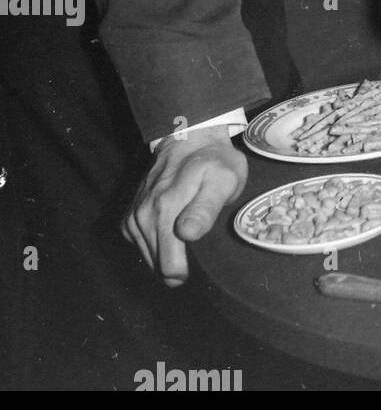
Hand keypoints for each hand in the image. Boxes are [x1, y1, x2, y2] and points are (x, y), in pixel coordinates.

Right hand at [123, 126, 246, 285]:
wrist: (190, 139)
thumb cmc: (214, 162)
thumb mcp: (224, 179)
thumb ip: (206, 208)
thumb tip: (186, 233)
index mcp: (165, 211)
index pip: (169, 268)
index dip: (187, 270)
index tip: (200, 257)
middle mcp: (143, 216)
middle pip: (159, 266)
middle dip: (178, 261)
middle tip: (197, 237)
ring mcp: (133, 217)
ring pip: (149, 258)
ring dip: (166, 252)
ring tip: (185, 230)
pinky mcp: (128, 217)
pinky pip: (140, 246)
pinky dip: (155, 244)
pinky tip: (171, 231)